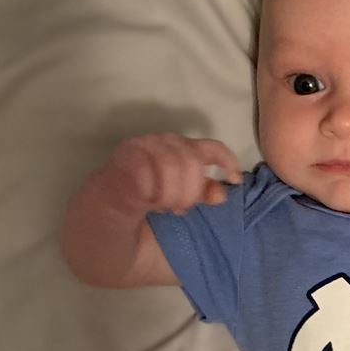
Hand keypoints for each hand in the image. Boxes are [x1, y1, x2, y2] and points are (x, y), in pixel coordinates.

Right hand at [100, 133, 242, 216]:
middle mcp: (167, 141)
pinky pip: (146, 172)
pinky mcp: (127, 153)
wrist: (115, 196)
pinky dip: (151, 192)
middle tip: (181, 209)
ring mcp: (146, 144)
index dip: (226, 161)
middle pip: (192, 162)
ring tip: (164, 207)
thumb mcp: (183, 195)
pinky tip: (149, 201)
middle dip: (190, 191)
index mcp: (184, 148)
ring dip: (170, 194)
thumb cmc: (153, 192)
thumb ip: (203, 193)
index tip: (235, 179)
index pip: (212, 147)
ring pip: (170, 165)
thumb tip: (222, 194)